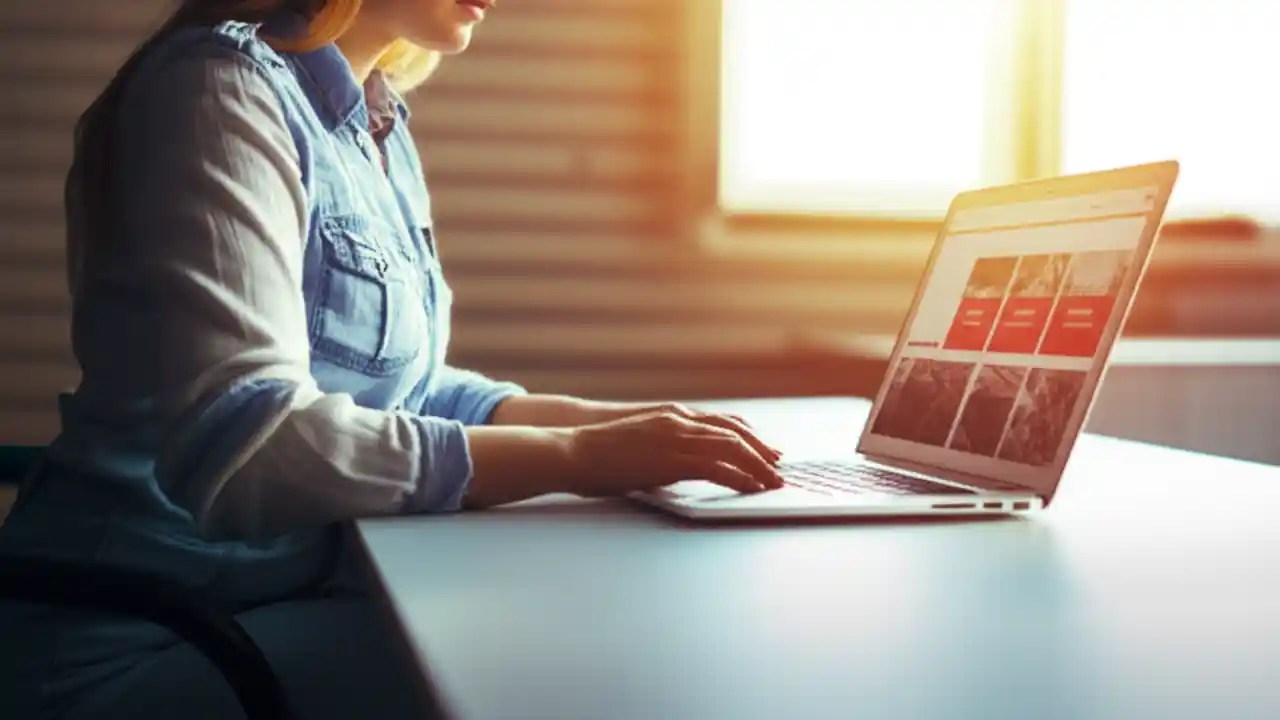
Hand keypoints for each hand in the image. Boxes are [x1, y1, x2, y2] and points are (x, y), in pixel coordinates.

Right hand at [564, 410, 785, 496]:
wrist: (573, 450)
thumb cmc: (598, 452)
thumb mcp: (637, 443)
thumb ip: (662, 450)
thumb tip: (675, 469)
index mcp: (671, 416)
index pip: (721, 422)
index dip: (747, 436)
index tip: (764, 449)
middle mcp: (679, 421)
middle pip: (733, 433)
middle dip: (760, 450)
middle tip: (778, 467)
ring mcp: (677, 438)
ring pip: (732, 447)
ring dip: (757, 465)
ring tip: (773, 481)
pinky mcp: (672, 459)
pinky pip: (717, 468)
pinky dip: (740, 478)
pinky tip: (752, 488)